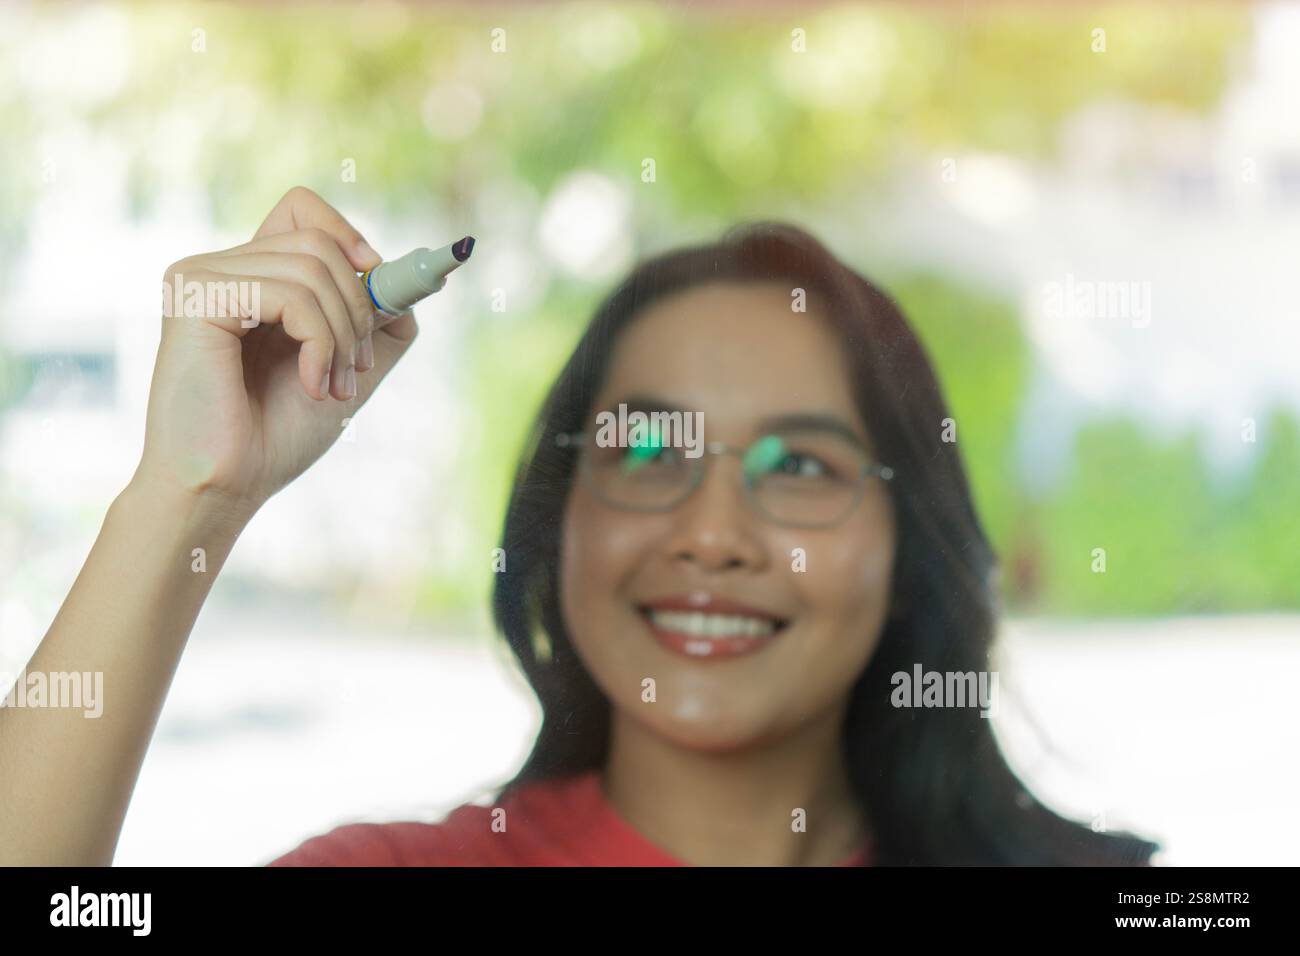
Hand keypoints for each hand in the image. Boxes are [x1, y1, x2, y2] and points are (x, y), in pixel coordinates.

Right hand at [133, 185, 418, 512]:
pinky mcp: (195, 298)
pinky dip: (320, 342)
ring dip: (344, 335)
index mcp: (248, 277)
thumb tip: (414, 281)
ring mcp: (199, 278)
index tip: (380, 281)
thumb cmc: (275, 436)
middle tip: (354, 371)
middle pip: (319, 240)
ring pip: (312, 266)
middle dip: (359, 309)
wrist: (227, 487)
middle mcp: (217, 268)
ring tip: (333, 386)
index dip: (349, 236)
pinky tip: (311, 383)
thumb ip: (380, 322)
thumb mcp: (346, 367)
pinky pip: (290, 294)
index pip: (302, 208)